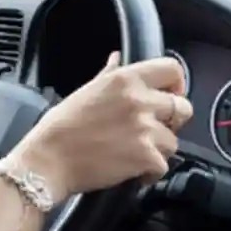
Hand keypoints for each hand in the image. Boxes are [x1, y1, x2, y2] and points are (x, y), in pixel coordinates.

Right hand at [2, 51, 192, 200]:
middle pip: (183, 107)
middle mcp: (139, 100)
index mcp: (125, 79)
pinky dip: (149, 172)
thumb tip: (117, 58)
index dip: (176, 84)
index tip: (170, 94)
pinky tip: (131, 170)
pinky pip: (163, 165)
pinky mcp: (146, 157)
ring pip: (173, 141)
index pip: (172, 69)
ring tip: (133, 153)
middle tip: (152, 130)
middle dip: (173, 121)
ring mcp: (145, 129)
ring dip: (157, 150)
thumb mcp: (84, 91)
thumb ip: (108, 74)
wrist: (48, 161)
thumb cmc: (59, 128)